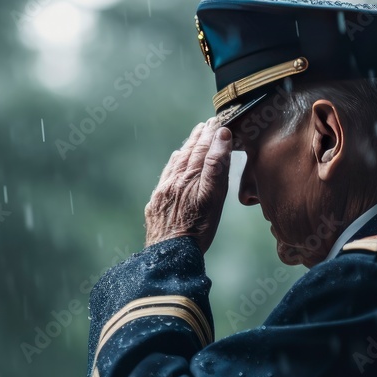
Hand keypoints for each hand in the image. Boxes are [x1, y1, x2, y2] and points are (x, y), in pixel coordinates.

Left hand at [144, 118, 231, 252]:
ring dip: (187, 147)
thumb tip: (220, 138)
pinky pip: (166, 176)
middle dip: (200, 137)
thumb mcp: (214, 198)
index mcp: (191, 178)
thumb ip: (216, 166)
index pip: (203, 150)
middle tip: (207, 124)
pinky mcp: (156, 202)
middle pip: (189, 153)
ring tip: (195, 136)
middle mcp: (175, 181)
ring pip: (177, 162)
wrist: (170, 254)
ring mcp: (164, 191)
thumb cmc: (198, 231)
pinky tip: (176, 159)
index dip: (211, 135)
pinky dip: (174, 163)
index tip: (218, 122)